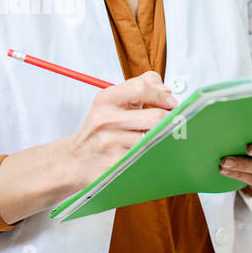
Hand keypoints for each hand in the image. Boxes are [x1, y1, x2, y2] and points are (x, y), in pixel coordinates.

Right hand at [64, 70, 177, 189]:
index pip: (141, 88)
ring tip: (154, 139)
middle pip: (154, 117)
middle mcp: (105, 119)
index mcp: (105, 100)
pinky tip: (146, 153)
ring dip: (160, 139)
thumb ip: (138, 88)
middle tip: (174, 123)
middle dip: (170, 121)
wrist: (77, 160)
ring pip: (153, 139)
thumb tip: (167, 91)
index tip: (172, 103)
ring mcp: (109, 143)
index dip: (162, 95)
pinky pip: (146, 156)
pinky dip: (152, 154)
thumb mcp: (112, 103)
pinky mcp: (115, 164)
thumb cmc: (101, 129)